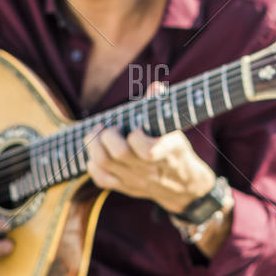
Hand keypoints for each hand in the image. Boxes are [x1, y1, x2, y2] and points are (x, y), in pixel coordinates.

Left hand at [86, 82, 216, 213]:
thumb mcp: (175, 129)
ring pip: (103, 163)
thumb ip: (162, 107)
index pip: (146, 151)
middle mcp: (149, 170)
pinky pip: (100, 179)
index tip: (136, 127)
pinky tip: (98, 153)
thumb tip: (155, 87)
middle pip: (119, 153)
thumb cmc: (175, 150)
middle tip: (108, 127)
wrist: (182, 185)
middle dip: (108, 135)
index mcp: (167, 153)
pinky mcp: (124, 188)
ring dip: (94, 145)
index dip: (136, 136)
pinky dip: (92, 164)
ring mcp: (135, 181)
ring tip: (97, 135)